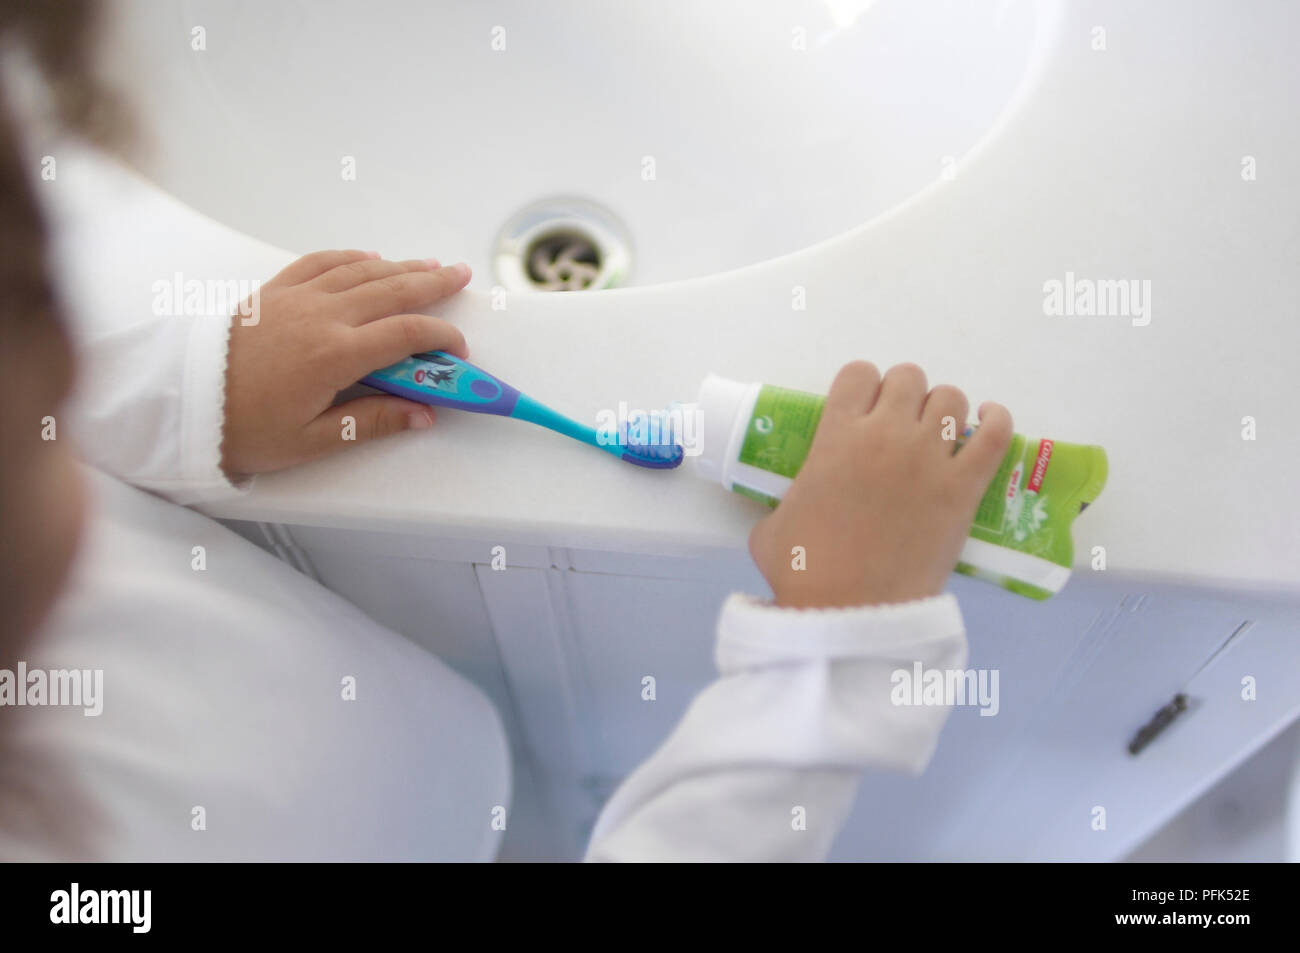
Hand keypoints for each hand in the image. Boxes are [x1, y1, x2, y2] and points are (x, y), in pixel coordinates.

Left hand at [220, 250, 470, 476]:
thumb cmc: (244, 428)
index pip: (406, 335)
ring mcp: (296, 298)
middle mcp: (321, 316)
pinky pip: (320, 262)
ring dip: (400, 265)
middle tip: (463, 275)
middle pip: (391, 290)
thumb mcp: (312, 440)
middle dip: (433, 282)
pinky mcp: (273, 292)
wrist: (183, 402)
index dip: (440, 338)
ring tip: (429, 264)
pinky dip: (351, 257)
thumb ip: (372, 422)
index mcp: (335, 355)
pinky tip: (369, 257)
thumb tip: (423, 415)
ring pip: (361, 271)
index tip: (458, 351)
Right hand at [748, 361, 1012, 607]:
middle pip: (908, 377)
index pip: (858, 374)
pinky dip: (996, 420)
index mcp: (836, 436)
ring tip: (937, 435)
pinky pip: (996, 433)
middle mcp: (886, 435)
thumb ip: (784, 501)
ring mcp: (929, 459)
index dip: (861, 388)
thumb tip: (788, 509)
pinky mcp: (964, 489)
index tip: (861, 411)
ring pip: (951, 399)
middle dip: (903, 396)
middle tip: (898, 427)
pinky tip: (986, 423)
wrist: (850, 612)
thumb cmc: (803, 572)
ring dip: (943, 410)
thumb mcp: (771, 525)